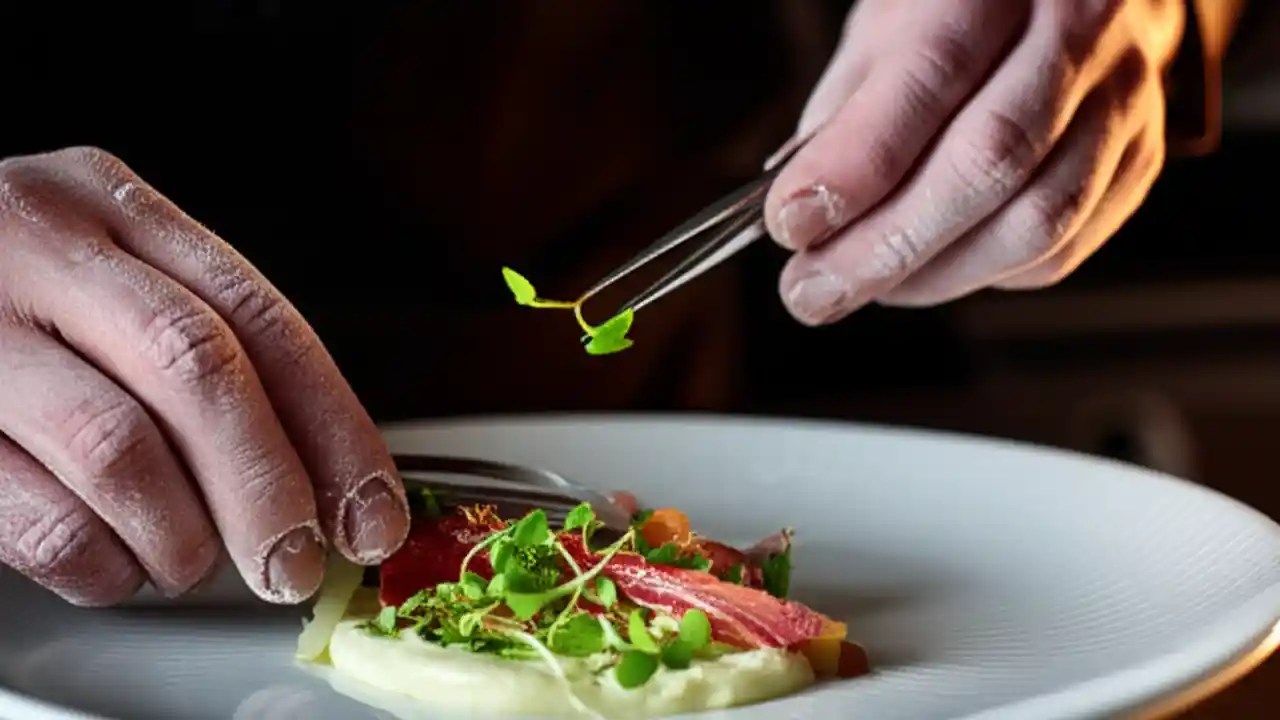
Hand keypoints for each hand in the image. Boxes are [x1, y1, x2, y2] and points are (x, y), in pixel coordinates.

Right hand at [0, 147, 408, 605]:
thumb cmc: (6, 292)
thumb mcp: (102, 273)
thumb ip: (198, 339)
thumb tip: (325, 475)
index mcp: (109, 202)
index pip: (261, 318)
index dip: (334, 428)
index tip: (373, 511)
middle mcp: (37, 245)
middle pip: (199, 370)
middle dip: (268, 487)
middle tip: (295, 564)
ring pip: (118, 447)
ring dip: (181, 534)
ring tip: (192, 560)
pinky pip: (39, 518)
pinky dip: (101, 564)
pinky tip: (116, 565)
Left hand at [765, 0, 1183, 322]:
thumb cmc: (965, 13)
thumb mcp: (886, 28)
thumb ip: (846, 114)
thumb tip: (807, 212)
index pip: (929, 79)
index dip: (855, 166)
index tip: (793, 223)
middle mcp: (1077, 33)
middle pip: (990, 161)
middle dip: (886, 245)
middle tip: (814, 289)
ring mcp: (1121, 101)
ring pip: (1036, 221)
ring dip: (931, 275)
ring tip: (864, 286)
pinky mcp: (1139, 162)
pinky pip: (1060, 250)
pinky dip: (982, 275)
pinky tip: (934, 268)